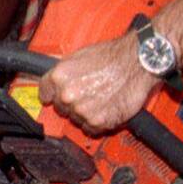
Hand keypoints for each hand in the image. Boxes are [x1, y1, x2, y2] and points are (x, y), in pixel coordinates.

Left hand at [38, 33, 158, 134]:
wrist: (138, 63)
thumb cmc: (113, 56)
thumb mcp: (80, 55)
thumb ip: (64, 71)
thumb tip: (56, 82)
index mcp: (59, 76)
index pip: (44, 92)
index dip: (52, 93)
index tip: (56, 96)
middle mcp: (67, 95)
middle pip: (61, 107)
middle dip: (71, 102)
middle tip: (88, 93)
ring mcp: (82, 111)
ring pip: (76, 119)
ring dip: (85, 113)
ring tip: (101, 99)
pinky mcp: (98, 122)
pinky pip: (91, 128)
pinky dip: (98, 121)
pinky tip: (106, 108)